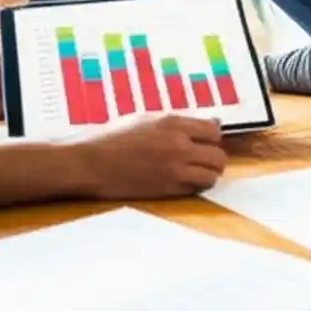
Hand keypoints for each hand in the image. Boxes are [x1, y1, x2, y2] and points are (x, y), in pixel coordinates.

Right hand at [76, 113, 226, 199]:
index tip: (205, 141)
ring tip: (195, 172)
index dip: (211, 137)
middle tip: (203, 159)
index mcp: (173, 124)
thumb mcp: (146, 120)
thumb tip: (211, 123)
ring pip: (212, 175)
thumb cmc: (113, 138)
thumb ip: (178, 123)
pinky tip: (182, 181)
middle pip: (218, 156)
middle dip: (214, 158)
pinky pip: (196, 189)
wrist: (92, 165)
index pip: (213, 131)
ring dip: (208, 174)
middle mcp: (179, 145)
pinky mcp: (169, 190)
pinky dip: (195, 186)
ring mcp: (175, 170)